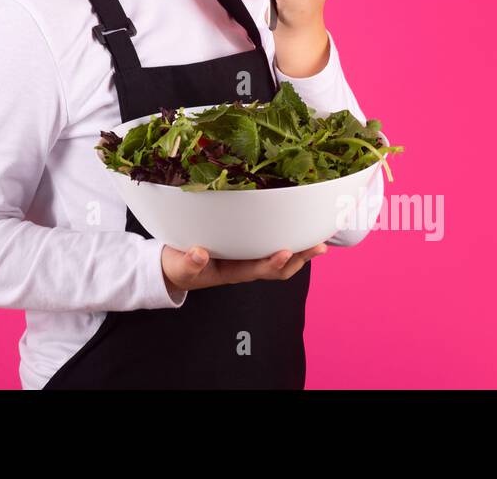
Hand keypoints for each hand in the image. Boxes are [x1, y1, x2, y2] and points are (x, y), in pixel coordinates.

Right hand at [161, 242, 329, 295]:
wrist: (175, 265)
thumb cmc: (179, 265)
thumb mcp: (180, 266)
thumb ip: (189, 262)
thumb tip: (199, 253)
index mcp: (234, 272)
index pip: (259, 269)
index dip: (274, 263)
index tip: (285, 251)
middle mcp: (247, 265)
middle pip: (280, 266)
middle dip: (301, 257)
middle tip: (319, 246)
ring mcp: (249, 255)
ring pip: (282, 255)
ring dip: (302, 249)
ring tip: (321, 237)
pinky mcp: (248, 243)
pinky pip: (273, 241)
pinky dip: (290, 235)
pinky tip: (302, 224)